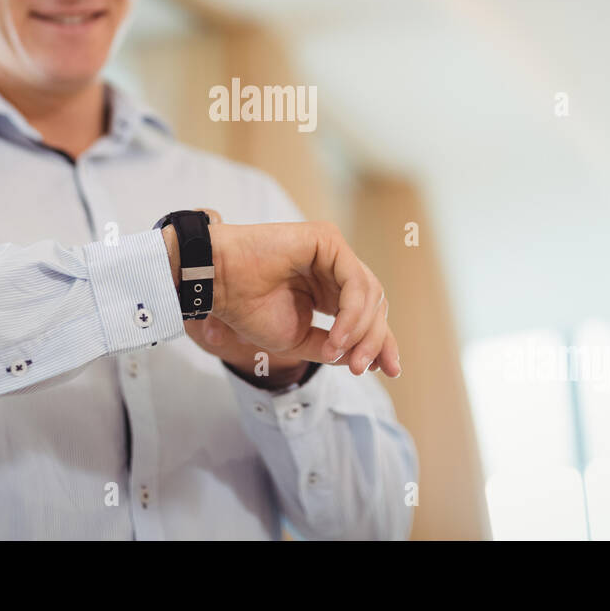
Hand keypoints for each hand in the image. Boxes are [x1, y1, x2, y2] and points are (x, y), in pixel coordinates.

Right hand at [162, 207, 400, 376]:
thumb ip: (333, 347)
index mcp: (328, 291)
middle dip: (375, 340)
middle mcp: (334, 270)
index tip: (390, 370)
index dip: (382, 342)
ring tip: (335, 351)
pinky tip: (336, 334)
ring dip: (360, 330)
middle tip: (362, 368)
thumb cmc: (248, 308)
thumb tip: (366, 359)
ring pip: (370, 294)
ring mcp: (332, 253)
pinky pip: (355, 280)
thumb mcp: (297, 339)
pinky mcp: (326, 240)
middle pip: (375, 305)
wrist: (219, 284)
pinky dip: (351, 312)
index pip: (369, 316)